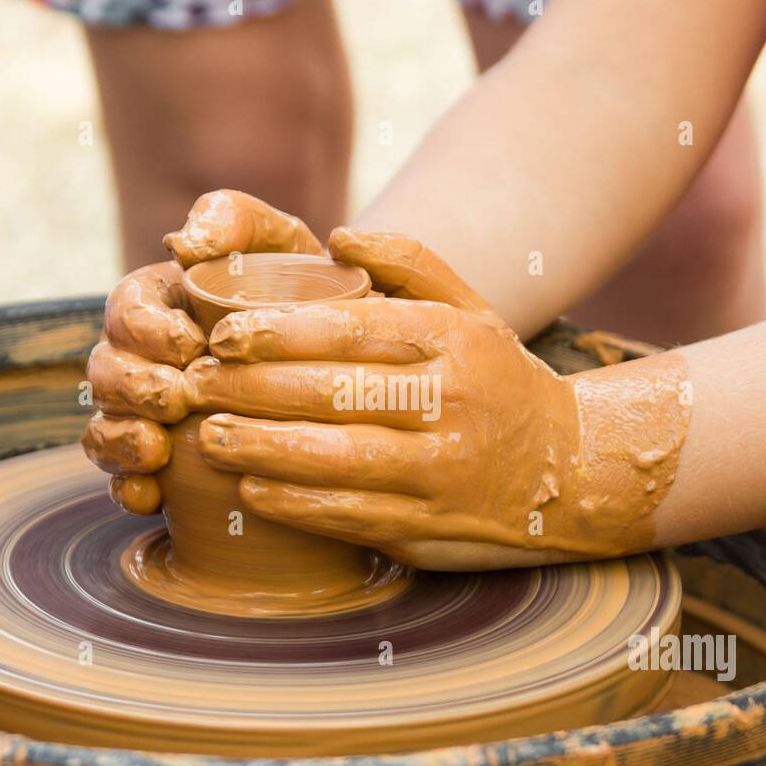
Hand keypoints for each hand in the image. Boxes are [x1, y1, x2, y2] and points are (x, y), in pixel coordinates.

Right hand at [82, 189, 322, 512]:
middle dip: (133, 387)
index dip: (146, 330)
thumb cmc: (306, 293)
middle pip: (106, 372)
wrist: (347, 355)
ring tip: (155, 450)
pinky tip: (148, 494)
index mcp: (159, 303)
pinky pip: (123, 478)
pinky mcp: (162, 463)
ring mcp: (147, 414)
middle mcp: (142, 359)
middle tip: (175, 399)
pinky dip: (127, 485)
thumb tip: (182, 242)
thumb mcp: (281, 243)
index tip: (189, 343)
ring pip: (105, 426)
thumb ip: (235, 220)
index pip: (127, 311)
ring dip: (121, 438)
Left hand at [197, 284, 688, 568]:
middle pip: (335, 394)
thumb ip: (410, 263)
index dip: (280, 333)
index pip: (354, 331)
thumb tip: (337, 237)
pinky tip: (249, 489)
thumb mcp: (474, 310)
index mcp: (455, 343)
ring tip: (207, 434)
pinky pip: (349, 516)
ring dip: (261, 449)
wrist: (571, 472)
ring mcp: (441, 473)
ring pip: (336, 460)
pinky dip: (293, 505)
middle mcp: (451, 406)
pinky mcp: (429, 528)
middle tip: (194, 382)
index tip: (223, 334)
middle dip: (252, 388)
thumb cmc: (500, 381)